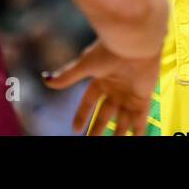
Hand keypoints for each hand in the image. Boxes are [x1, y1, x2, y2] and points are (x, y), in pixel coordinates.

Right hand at [42, 38, 160, 135]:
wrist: (134, 43)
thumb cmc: (109, 51)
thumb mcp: (85, 66)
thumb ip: (67, 76)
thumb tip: (45, 80)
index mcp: (100, 79)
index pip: (88, 101)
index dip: (82, 115)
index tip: (75, 129)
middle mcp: (115, 88)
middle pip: (105, 114)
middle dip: (99, 128)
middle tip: (92, 141)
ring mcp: (129, 93)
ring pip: (122, 119)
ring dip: (119, 133)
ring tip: (114, 145)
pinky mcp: (143, 97)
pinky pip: (140, 118)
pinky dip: (138, 130)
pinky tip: (136, 139)